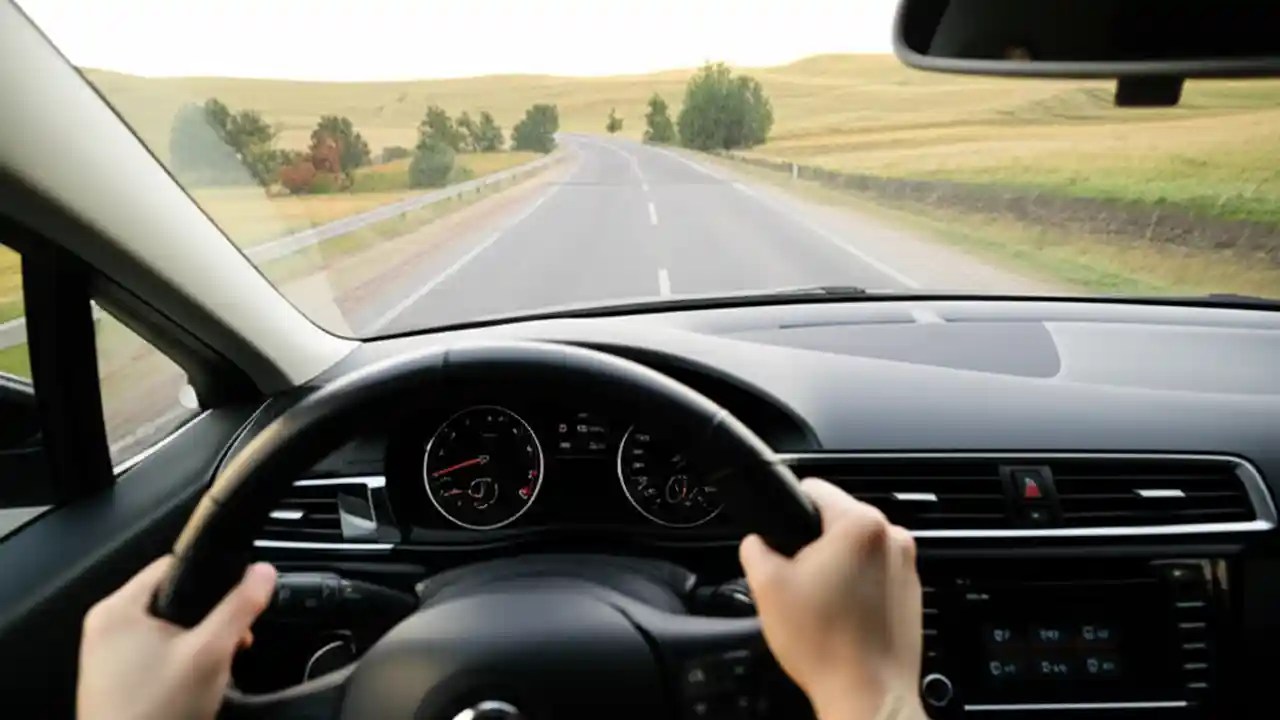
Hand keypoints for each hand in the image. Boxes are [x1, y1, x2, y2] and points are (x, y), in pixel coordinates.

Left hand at [78, 556, 276, 719]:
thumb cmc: (159, 711)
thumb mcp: (210, 653)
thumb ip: (239, 608)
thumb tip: (264, 571)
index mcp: (117, 609)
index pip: (173, 565)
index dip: (212, 578)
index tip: (237, 600)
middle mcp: (103, 626)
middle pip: (171, 599)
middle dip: (208, 618)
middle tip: (232, 641)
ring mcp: (104, 655)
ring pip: (165, 628)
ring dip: (195, 641)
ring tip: (213, 665)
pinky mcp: (110, 679)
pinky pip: (152, 652)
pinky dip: (177, 659)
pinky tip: (192, 682)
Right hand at [740, 478, 924, 719]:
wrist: (867, 695)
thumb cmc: (824, 643)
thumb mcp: (767, 586)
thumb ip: (755, 548)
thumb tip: (758, 542)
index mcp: (860, 524)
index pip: (814, 487)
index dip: (787, 508)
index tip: (780, 536)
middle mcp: (892, 537)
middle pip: (837, 519)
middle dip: (813, 543)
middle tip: (797, 580)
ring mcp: (908, 566)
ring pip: (856, 548)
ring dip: (836, 565)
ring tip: (819, 603)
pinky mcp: (912, 593)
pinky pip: (876, 574)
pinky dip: (857, 586)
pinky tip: (841, 616)